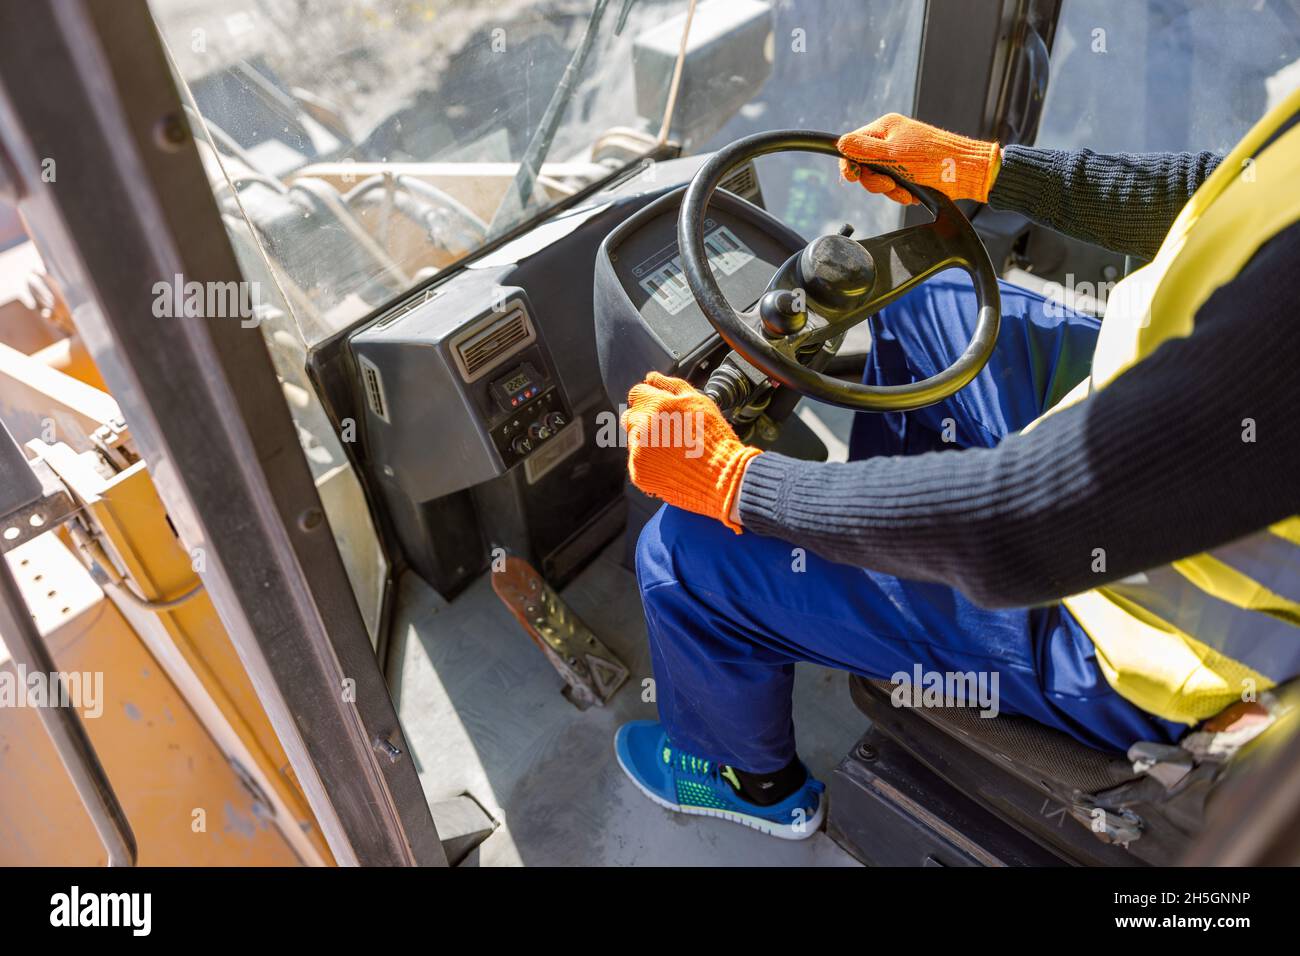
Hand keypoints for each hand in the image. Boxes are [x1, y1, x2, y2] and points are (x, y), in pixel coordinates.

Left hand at [621, 372, 761, 532]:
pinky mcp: (639, 473)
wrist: (721, 477)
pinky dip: (650, 463)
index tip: (659, 411)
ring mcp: (638, 451)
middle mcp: (643, 427)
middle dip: (644, 421)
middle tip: (669, 433)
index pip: (636, 394)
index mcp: (656, 405)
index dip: (648, 400)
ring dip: (646, 442)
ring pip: (633, 440)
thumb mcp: (698, 401)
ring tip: (674, 451)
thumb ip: (670, 385)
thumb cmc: (714, 437)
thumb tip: (650, 377)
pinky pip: (637, 462)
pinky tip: (671, 465)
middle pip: (630, 417)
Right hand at [837, 113, 999, 203]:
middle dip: (876, 182)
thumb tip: (840, 143)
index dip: (849, 164)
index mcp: (885, 128)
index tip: (852, 177)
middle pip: (864, 166)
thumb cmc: (934, 159)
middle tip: (891, 185)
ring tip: (907, 191)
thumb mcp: (894, 154)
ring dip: (892, 191)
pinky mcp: (909, 171)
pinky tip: (914, 192)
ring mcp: (899, 156)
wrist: (966, 172)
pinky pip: (894, 186)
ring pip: (879, 180)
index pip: (853, 145)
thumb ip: (864, 149)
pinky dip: (902, 193)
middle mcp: (890, 140)